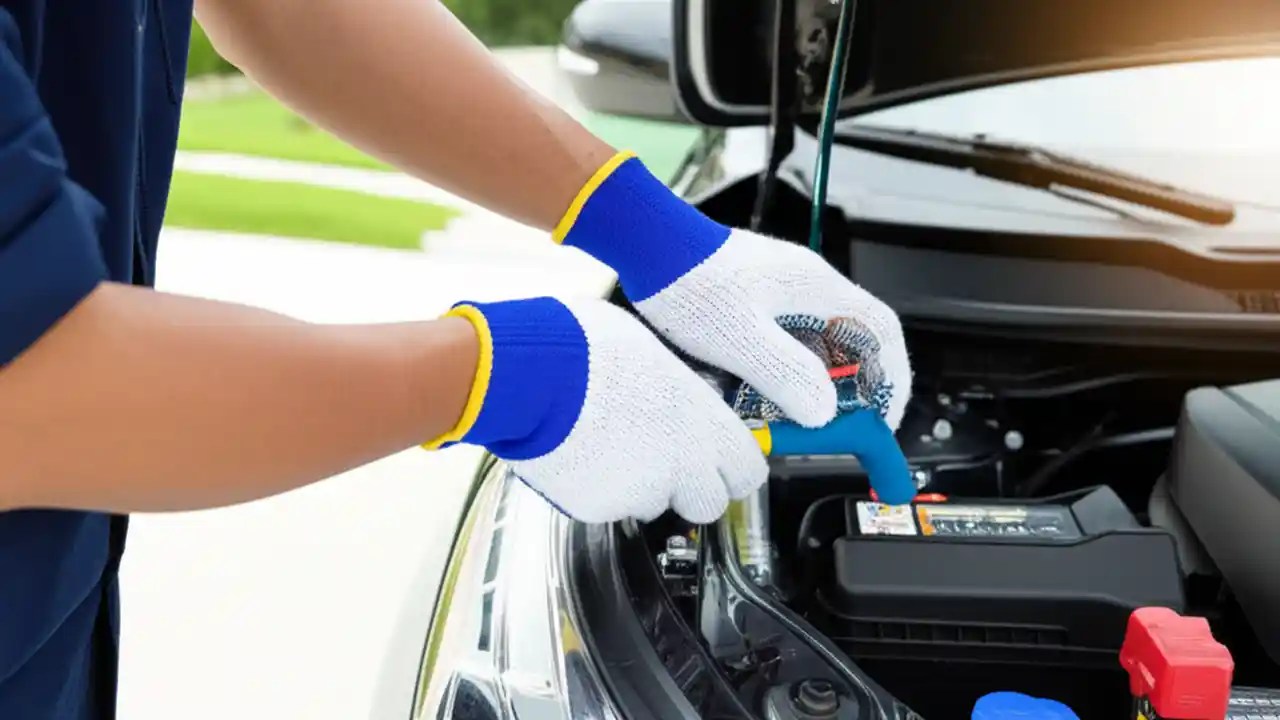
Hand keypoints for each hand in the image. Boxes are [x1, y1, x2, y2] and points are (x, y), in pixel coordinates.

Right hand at [426, 296, 766, 522]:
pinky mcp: (600, 510)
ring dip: (639, 486)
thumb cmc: (584, 346)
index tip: (720, 464)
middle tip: (663, 462)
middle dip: (689, 489)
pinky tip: (578, 453)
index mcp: (701, 419)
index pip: (748, 472)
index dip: (732, 470)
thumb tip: (676, 388)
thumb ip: (675, 385)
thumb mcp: (649, 351)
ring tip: (607, 444)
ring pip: (653, 504)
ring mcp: (641, 492)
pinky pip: (608, 506)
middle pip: (708, 504)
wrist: (526, 376)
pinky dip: (597, 488)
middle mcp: (681, 464)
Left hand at [557, 153, 914, 502]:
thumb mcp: (741, 338)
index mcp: (817, 290)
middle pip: (849, 347)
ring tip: (783, 420)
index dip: (891, 379)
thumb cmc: (689, 280)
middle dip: (844, 393)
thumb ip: (787, 376)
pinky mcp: (753, 304)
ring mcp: (779, 295)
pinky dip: (776, 376)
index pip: (881, 333)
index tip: (882, 421)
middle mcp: (806, 290)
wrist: (647, 244)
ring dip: (806, 387)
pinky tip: (752, 397)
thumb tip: (823, 412)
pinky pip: (781, 346)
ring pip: (812, 351)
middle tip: (829, 432)